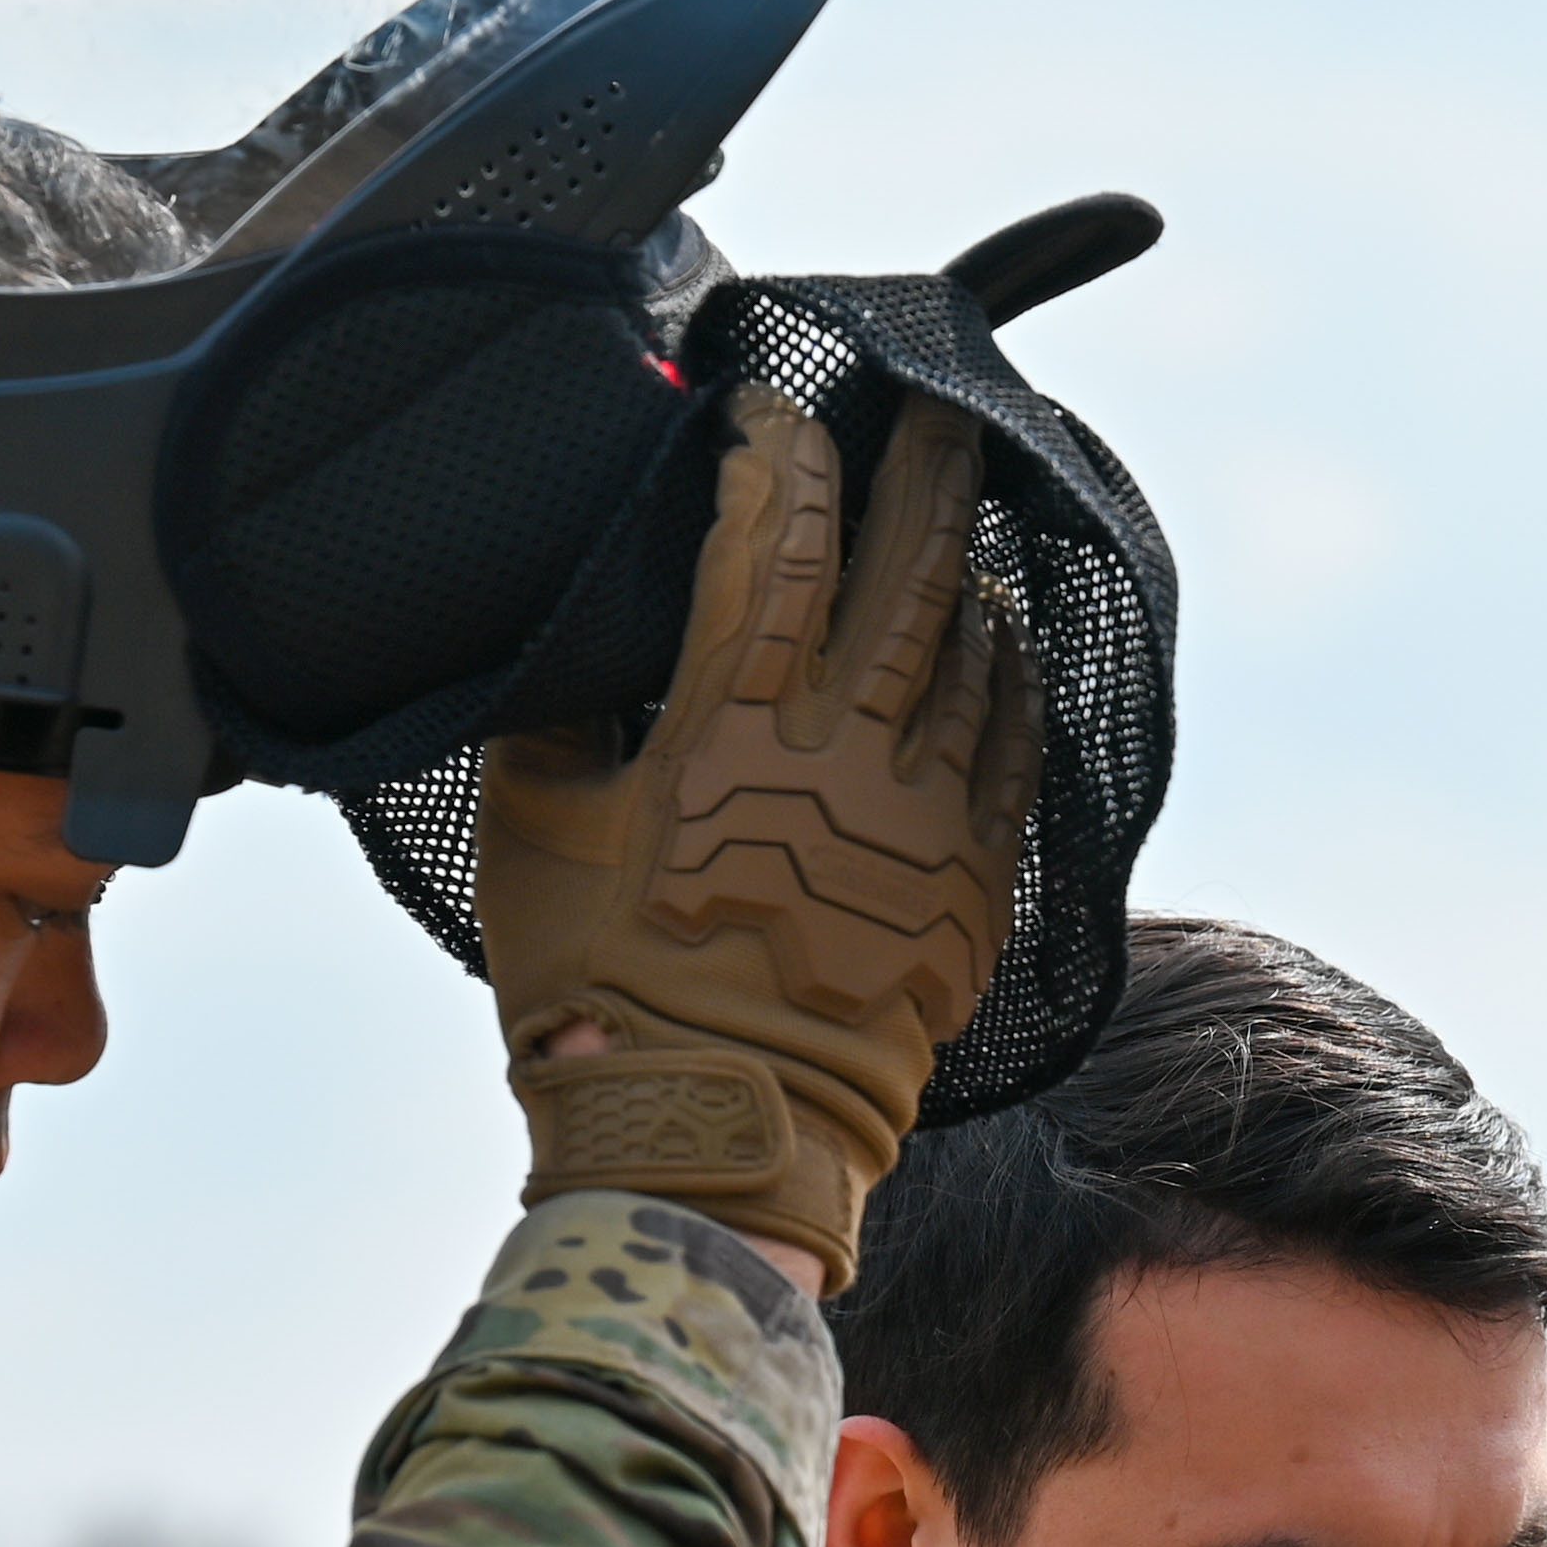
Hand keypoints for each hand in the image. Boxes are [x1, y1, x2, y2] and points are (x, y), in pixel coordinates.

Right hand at [475, 394, 1042, 1284]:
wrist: (715, 1139)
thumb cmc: (604, 995)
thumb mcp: (531, 835)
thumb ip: (558, 720)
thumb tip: (579, 644)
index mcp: (727, 726)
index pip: (771, 541)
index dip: (777, 455)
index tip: (772, 408)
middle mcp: (844, 754)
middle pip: (905, 570)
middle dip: (921, 472)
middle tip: (934, 407)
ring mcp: (922, 818)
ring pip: (972, 652)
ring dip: (971, 567)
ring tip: (971, 506)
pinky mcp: (971, 885)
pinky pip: (1015, 752)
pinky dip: (1015, 680)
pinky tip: (1009, 638)